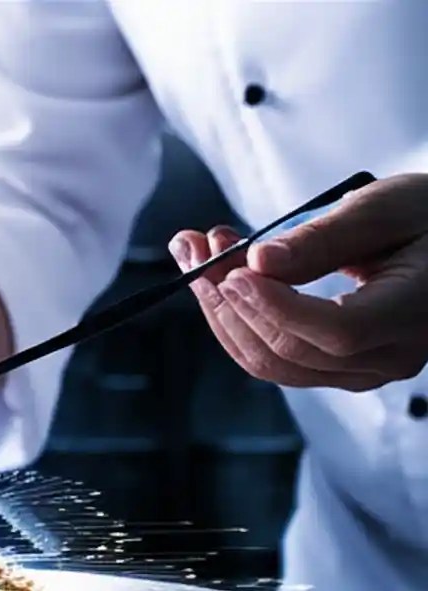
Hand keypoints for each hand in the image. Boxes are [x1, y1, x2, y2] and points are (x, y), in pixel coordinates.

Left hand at [169, 173, 427, 390]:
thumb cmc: (426, 218)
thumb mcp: (383, 209)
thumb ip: (324, 238)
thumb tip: (260, 260)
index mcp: (414, 312)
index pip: (338, 331)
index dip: (277, 307)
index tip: (233, 272)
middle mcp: (389, 356)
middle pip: (291, 350)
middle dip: (230, 299)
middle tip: (196, 247)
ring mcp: (360, 370)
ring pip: (271, 361)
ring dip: (223, 310)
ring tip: (199, 255)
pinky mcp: (335, 369)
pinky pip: (273, 357)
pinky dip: (237, 319)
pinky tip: (218, 279)